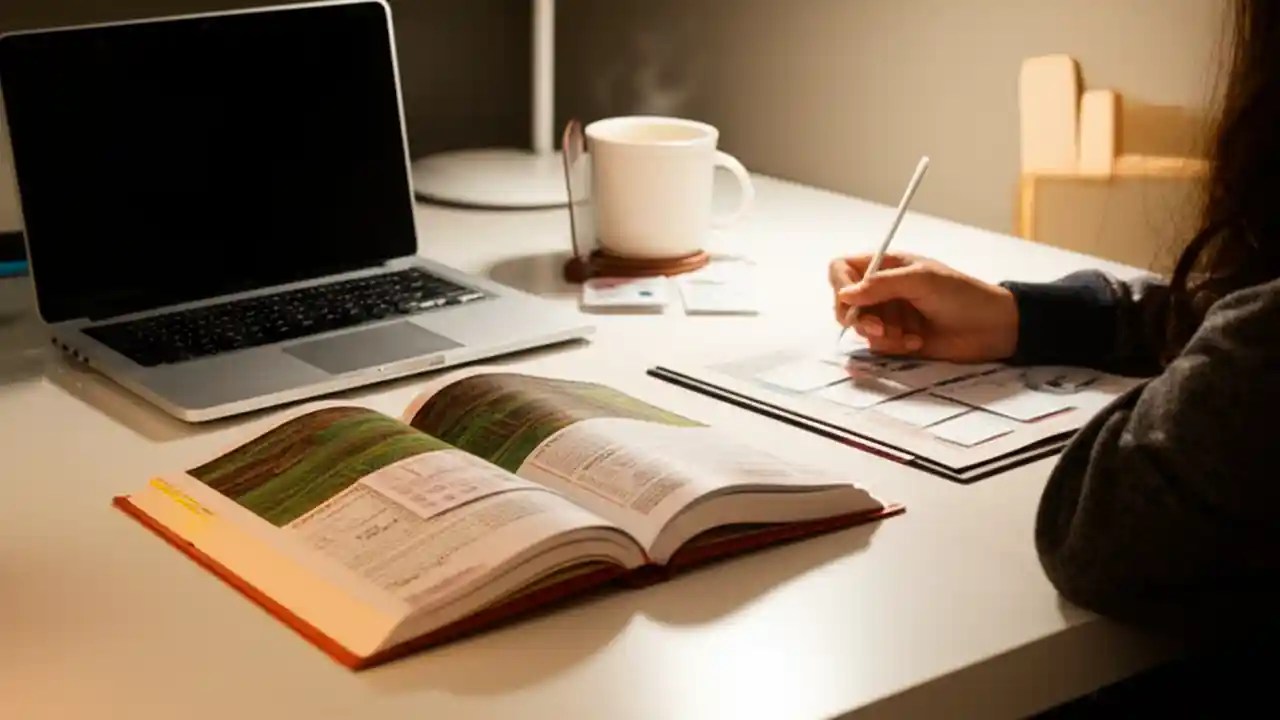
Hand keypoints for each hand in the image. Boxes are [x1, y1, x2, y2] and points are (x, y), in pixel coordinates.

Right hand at [828, 253, 1018, 361]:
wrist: (990, 327)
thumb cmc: (961, 294)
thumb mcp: (921, 280)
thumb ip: (881, 284)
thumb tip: (844, 294)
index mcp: (885, 265)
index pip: (842, 269)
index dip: (840, 284)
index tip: (851, 301)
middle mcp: (881, 290)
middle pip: (844, 302)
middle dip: (859, 318)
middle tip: (879, 329)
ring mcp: (887, 315)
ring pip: (860, 327)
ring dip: (883, 334)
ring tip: (911, 335)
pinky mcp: (895, 339)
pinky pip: (877, 345)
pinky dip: (895, 346)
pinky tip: (918, 341)